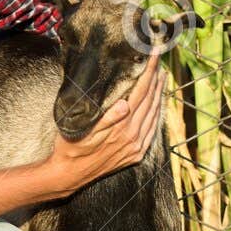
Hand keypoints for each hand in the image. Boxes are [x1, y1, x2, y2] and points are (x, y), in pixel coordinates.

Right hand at [42, 47, 164, 196]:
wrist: (68, 175)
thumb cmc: (70, 149)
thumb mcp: (83, 131)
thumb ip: (107, 119)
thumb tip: (125, 104)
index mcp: (122, 129)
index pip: (141, 93)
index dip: (149, 72)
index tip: (154, 55)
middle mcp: (133, 138)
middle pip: (150, 101)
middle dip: (156, 79)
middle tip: (159, 61)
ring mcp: (137, 147)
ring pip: (154, 115)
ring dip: (159, 95)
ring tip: (162, 78)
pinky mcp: (136, 155)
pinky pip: (152, 130)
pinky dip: (157, 114)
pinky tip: (157, 106)